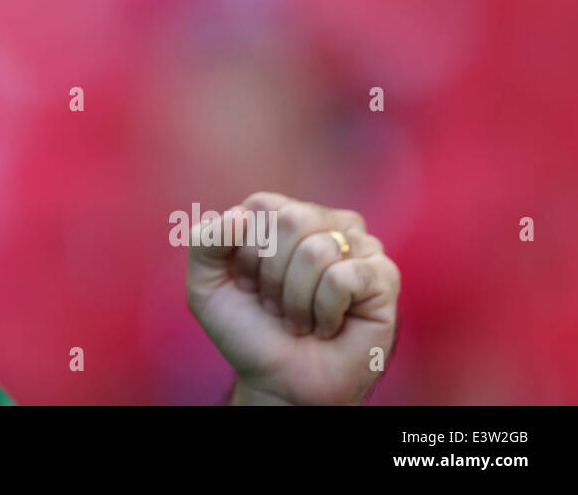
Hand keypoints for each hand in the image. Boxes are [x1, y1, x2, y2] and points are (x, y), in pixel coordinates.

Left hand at [186, 191, 399, 404]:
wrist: (278, 382)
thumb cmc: (247, 329)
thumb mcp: (205, 284)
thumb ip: (204, 241)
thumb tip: (240, 215)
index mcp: (285, 215)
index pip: (262, 205)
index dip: (247, 252)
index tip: (248, 285)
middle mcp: (325, 223)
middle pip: (291, 221)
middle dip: (271, 276)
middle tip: (275, 306)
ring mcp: (360, 246)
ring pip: (316, 251)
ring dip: (295, 300)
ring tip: (300, 320)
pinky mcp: (384, 277)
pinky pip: (343, 278)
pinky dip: (323, 311)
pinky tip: (327, 327)